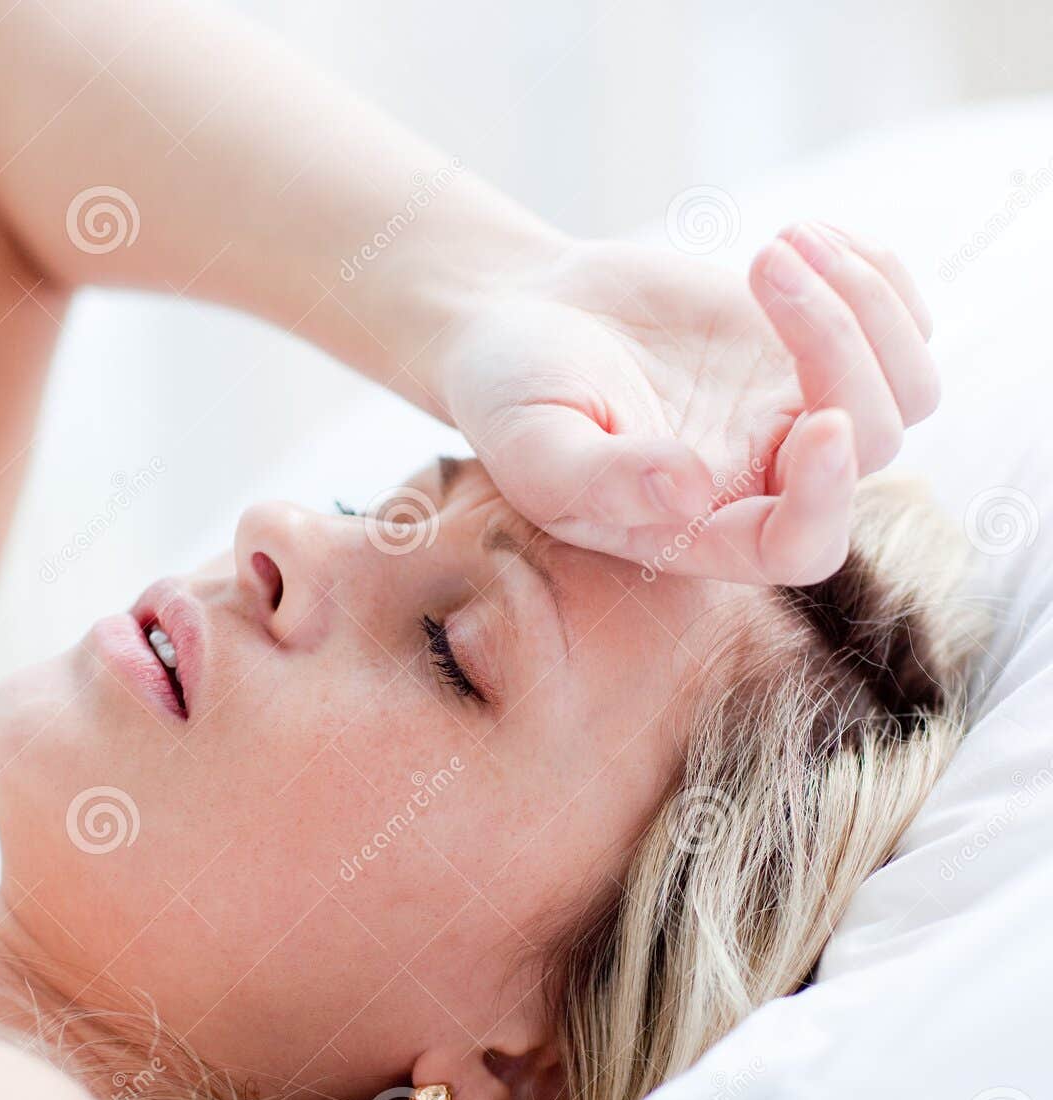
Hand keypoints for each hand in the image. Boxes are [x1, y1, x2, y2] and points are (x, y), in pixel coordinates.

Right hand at [435, 223, 937, 583]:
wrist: (519, 320)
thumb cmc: (512, 397)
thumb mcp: (533, 444)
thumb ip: (601, 479)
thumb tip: (688, 493)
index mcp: (699, 529)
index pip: (800, 544)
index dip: (827, 499)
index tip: (821, 423)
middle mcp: (765, 481)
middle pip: (873, 444)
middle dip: (841, 348)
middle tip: (765, 262)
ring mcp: (796, 411)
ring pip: (907, 386)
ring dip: (866, 303)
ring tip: (780, 243)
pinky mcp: (810, 345)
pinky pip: (902, 320)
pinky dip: (874, 271)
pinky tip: (798, 236)